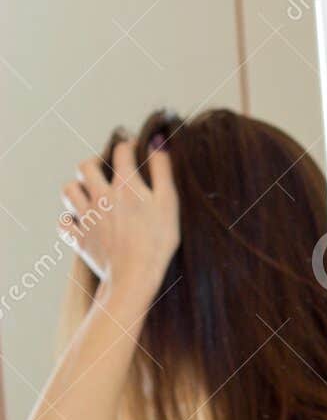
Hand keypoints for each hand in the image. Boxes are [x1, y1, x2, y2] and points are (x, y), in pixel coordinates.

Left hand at [59, 137, 177, 295]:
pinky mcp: (79, 238)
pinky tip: (80, 221)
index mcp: (124, 185)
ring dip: (77, 187)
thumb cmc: (157, 241)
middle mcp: (100, 196)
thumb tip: (158, 143)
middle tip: (105, 168)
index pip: (122, 151)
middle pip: (85, 166)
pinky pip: (63, 223)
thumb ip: (163, 171)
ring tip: (89, 192)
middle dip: (95, 162)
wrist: (134, 276)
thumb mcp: (169, 203)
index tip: (135, 146)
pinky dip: (69, 219)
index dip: (129, 145)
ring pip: (68, 190)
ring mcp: (86, 217)